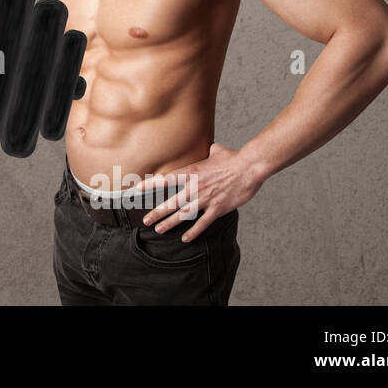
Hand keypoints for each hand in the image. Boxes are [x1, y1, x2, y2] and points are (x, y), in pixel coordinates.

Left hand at [136, 142, 265, 242]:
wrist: (249, 167)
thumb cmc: (234, 158)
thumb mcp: (217, 151)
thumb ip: (211, 151)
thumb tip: (213, 149)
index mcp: (192, 172)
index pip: (166, 179)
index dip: (150, 185)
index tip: (138, 189)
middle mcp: (195, 187)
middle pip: (172, 202)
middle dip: (157, 212)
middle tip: (145, 220)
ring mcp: (206, 198)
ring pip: (184, 214)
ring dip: (170, 223)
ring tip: (159, 230)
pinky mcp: (218, 208)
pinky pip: (203, 223)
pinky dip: (194, 232)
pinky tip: (185, 238)